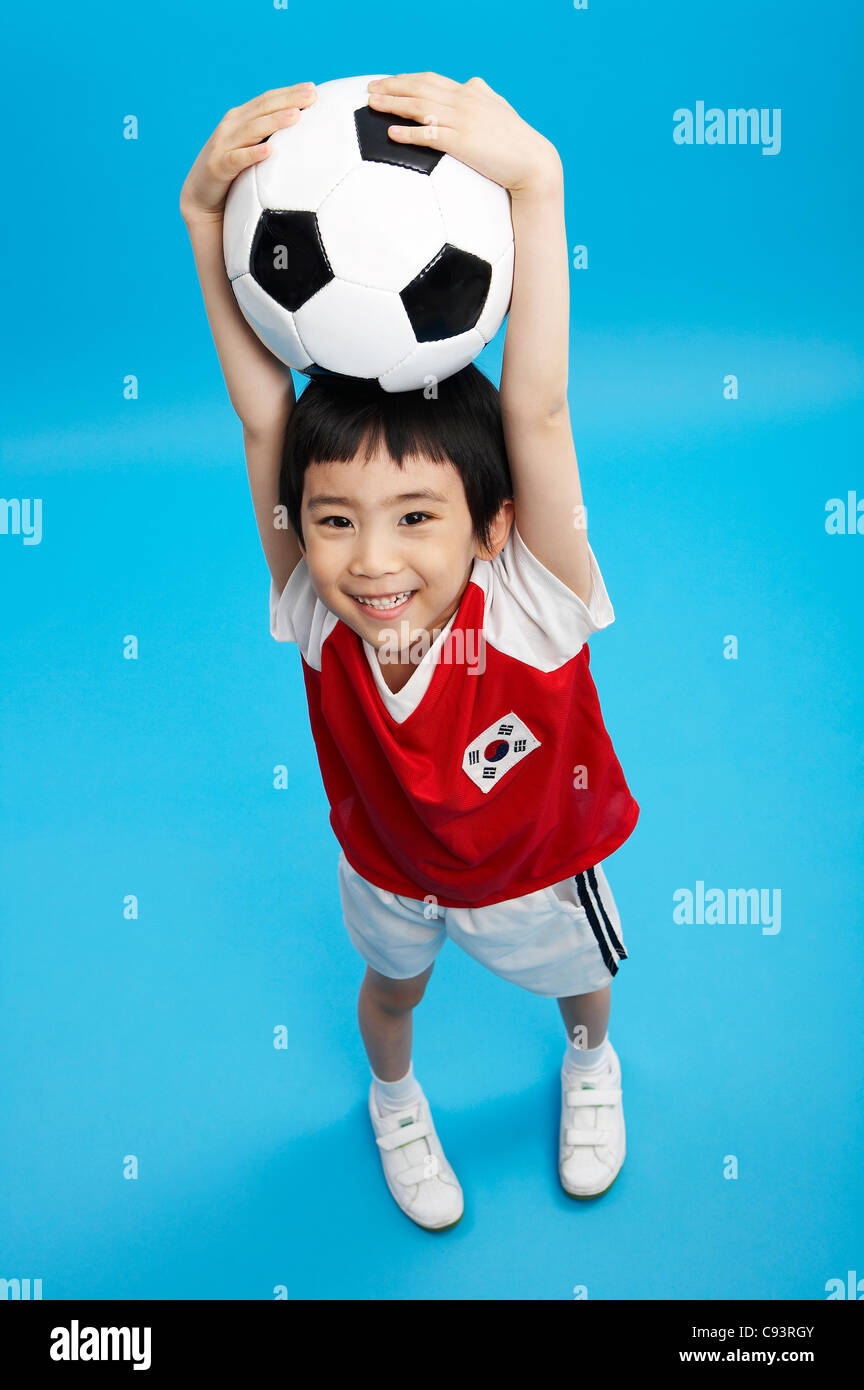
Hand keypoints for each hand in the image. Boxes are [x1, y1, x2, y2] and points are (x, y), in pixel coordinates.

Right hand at [180, 83, 317, 224]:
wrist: (200, 197)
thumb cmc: (233, 174)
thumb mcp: (251, 149)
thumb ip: (269, 138)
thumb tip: (302, 134)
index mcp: (241, 118)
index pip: (267, 100)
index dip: (289, 93)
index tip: (313, 89)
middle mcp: (231, 126)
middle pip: (262, 108)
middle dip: (287, 100)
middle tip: (312, 96)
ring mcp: (223, 144)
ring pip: (252, 129)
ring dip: (274, 121)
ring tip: (296, 116)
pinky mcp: (217, 166)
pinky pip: (237, 159)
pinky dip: (252, 154)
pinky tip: (269, 150)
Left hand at [366, 72, 561, 197]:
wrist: (533, 161)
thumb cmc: (516, 141)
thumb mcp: (500, 109)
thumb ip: (483, 96)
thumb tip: (473, 84)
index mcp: (471, 91)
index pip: (431, 79)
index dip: (406, 78)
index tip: (388, 81)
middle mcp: (464, 100)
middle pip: (420, 88)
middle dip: (392, 86)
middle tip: (370, 88)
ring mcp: (462, 120)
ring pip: (420, 106)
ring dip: (393, 104)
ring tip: (372, 103)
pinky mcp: (462, 142)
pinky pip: (429, 134)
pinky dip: (409, 132)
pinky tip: (391, 133)